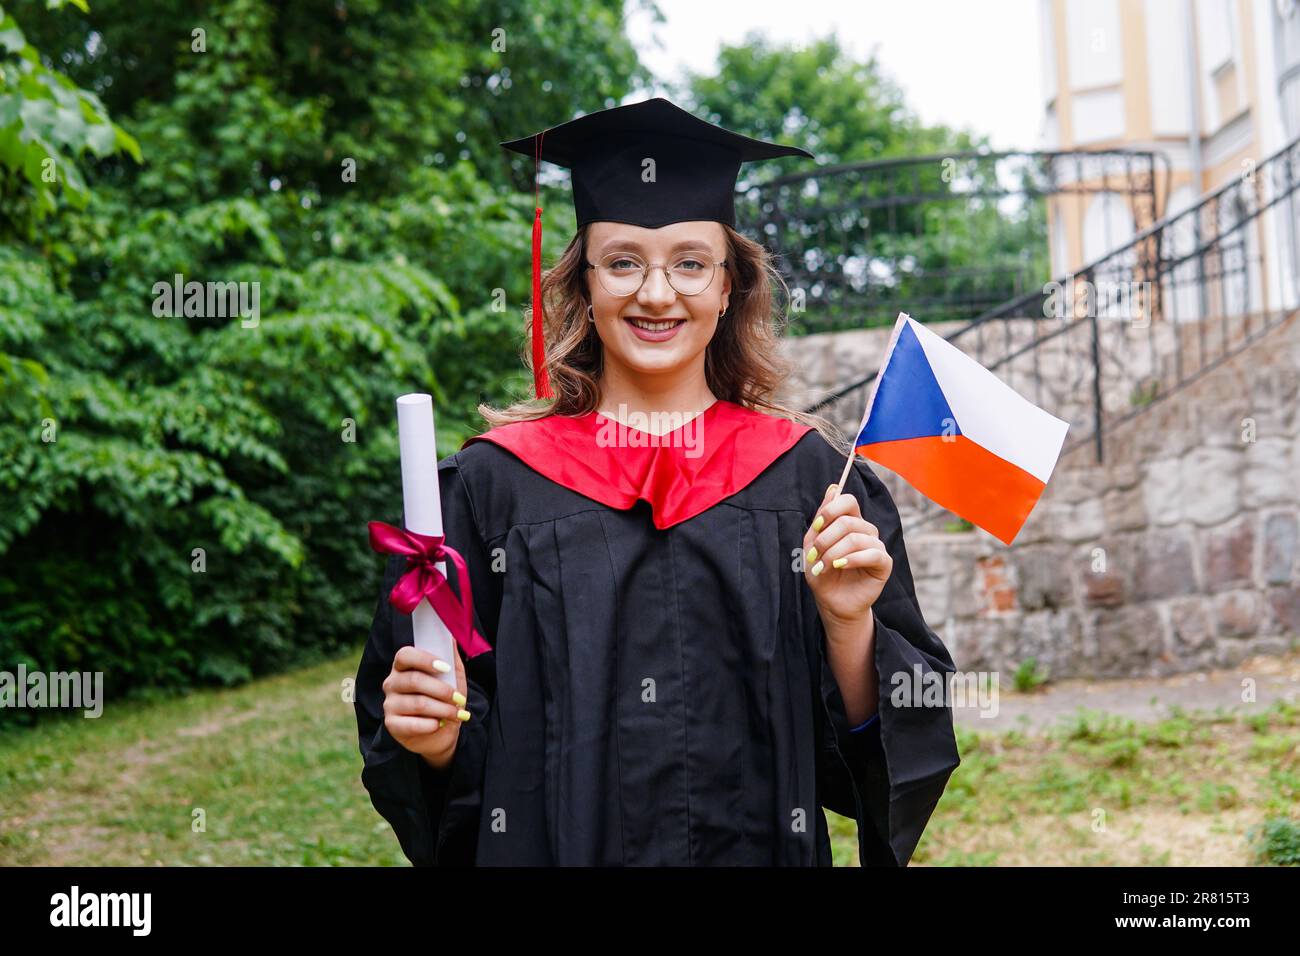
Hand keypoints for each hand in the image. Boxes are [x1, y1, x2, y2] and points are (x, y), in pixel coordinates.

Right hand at [382, 645, 469, 771]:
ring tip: (456, 713)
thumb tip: (452, 636)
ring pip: (417, 703)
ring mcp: (389, 704)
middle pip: (414, 680)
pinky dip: (431, 725)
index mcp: (403, 666)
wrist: (441, 733)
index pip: (405, 655)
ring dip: (442, 709)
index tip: (445, 668)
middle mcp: (392, 682)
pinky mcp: (391, 724)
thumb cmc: (444, 699)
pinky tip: (439, 724)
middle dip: (442, 690)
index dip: (425, 660)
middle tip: (459, 698)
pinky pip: (412, 724)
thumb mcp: (452, 677)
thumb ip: (450, 657)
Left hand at [803, 482, 892, 626]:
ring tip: (823, 567)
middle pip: (848, 520)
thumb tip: (832, 487)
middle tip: (814, 555)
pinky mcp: (884, 563)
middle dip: (825, 538)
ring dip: (833, 552)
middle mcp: (866, 530)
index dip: (830, 510)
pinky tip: (840, 566)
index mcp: (850, 522)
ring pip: (856, 538)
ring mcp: (876, 545)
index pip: (847, 500)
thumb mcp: (813, 544)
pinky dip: (852, 559)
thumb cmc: (822, 573)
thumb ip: (822, 518)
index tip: (816, 527)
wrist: (831, 602)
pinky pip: (872, 553)